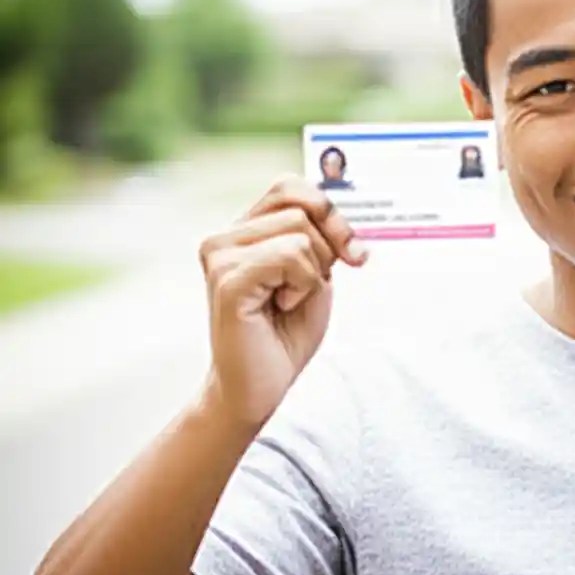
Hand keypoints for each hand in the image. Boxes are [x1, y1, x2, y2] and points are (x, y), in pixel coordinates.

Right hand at [198, 176, 368, 431]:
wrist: (260, 387)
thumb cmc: (286, 334)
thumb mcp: (315, 276)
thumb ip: (320, 239)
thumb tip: (339, 209)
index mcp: (244, 231)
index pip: (291, 187)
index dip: (330, 212)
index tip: (354, 252)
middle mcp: (225, 237)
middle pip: (302, 206)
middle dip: (329, 247)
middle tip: (313, 286)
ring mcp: (220, 255)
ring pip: (300, 231)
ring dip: (312, 272)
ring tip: (288, 300)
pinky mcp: (227, 279)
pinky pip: (290, 256)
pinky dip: (302, 284)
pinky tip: (281, 306)